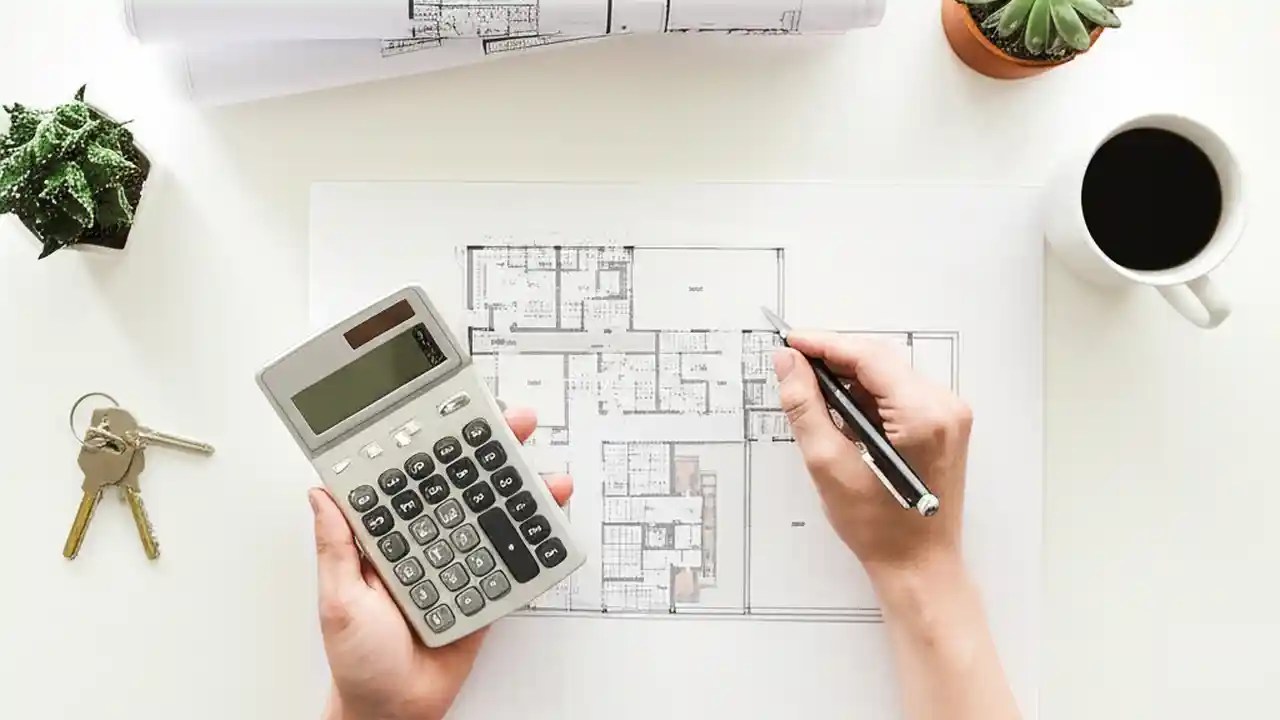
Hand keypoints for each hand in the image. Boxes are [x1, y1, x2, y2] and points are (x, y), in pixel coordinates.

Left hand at [308, 408, 571, 719]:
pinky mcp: (483, 589)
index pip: (412, 478)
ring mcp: (457, 562)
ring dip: (523, 493)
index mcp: (386, 538)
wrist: (396, 710)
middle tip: (517, 426)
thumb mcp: (337, 600)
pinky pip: (510, 562)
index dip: (434, 444)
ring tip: (546, 477)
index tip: (454, 416)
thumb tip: (320, 494)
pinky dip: (533, 542)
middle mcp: (424, 542)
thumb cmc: (359, 662)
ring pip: (492, 516)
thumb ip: (336, 547)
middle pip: (461, 486)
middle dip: (492, 453)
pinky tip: (547, 524)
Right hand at [773, 331, 971, 579]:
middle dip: (834, 358)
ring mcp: (948, 416)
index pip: (868, 356)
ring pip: (888, 375)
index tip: (792, 342)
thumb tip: (789, 365)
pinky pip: (899, 394)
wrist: (918, 565)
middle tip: (794, 364)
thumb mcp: (828, 464)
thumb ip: (805, 407)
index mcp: (923, 415)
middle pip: (880, 360)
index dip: (824, 344)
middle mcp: (944, 408)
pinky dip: (868, 396)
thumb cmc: (882, 529)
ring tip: (813, 392)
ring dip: (850, 378)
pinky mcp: (943, 425)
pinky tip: (842, 411)